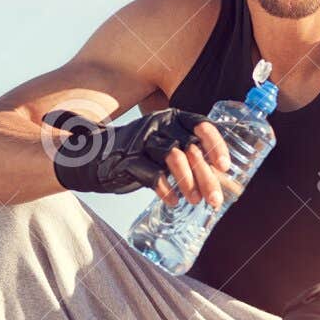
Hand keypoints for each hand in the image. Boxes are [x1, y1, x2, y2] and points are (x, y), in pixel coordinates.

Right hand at [44, 107, 230, 203]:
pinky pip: (152, 174)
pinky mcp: (127, 158)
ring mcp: (141, 139)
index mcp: (172, 118)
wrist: (94, 160)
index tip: (225, 167)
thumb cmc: (139, 157)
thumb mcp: (166, 151)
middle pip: (190, 147)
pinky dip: (165, 189)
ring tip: (195, 201)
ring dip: (188, 182)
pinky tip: (173, 201)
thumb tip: (225, 181)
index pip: (201, 125)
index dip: (216, 145)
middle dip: (206, 175)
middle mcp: (159, 124)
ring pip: (173, 157)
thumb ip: (191, 159)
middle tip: (215, 199)